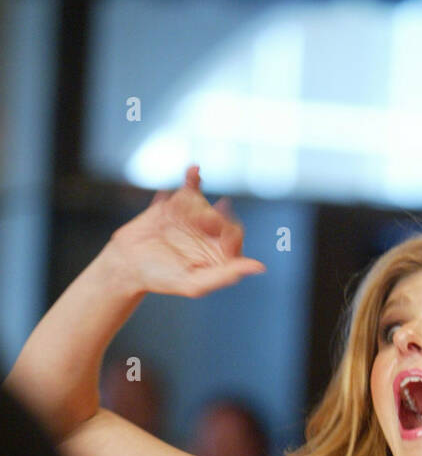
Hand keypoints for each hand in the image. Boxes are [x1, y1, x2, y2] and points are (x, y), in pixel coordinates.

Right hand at [107, 164, 265, 297]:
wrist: (127, 263)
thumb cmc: (161, 278)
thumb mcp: (194, 283)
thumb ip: (226, 275)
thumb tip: (259, 267)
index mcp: (220, 255)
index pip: (236, 236)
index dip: (228, 233)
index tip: (213, 234)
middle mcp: (210, 235)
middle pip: (223, 217)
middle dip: (211, 217)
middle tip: (198, 222)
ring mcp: (194, 217)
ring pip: (204, 203)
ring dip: (195, 205)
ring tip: (179, 213)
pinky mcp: (177, 203)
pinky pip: (190, 186)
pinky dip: (192, 178)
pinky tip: (194, 171)